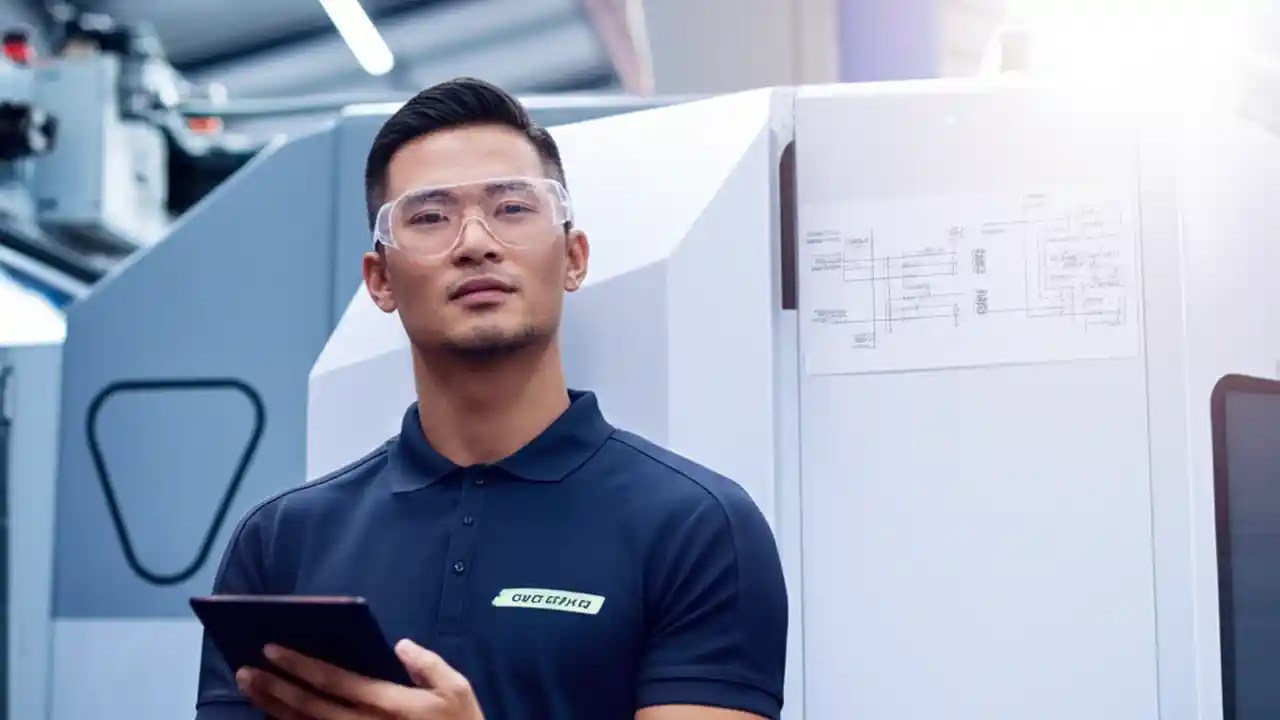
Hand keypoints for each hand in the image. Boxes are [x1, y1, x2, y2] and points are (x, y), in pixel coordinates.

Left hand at [236, 639, 483, 719]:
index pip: (335, 682)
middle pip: (309, 707)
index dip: (300, 665)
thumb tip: (400, 645)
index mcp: (390, 705)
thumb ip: (428, 665)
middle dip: (275, 686)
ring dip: (273, 708)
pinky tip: (273, 716)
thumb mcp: (458, 691)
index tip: (273, 649)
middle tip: (246, 668)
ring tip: (251, 687)